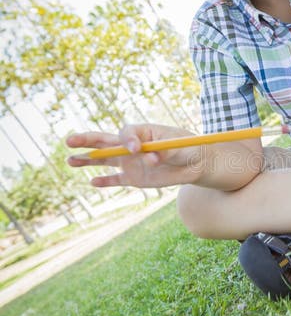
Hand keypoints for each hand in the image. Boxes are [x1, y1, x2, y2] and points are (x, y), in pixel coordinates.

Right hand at [66, 123, 198, 188]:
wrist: (195, 164)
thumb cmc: (188, 148)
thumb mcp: (179, 146)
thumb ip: (162, 150)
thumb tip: (149, 159)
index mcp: (142, 132)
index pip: (125, 133)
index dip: (127, 140)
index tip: (137, 149)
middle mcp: (132, 146)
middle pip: (105, 141)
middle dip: (86, 140)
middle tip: (70, 140)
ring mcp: (131, 162)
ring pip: (104, 160)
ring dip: (87, 160)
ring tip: (70, 160)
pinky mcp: (134, 178)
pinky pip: (116, 180)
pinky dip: (105, 182)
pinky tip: (93, 182)